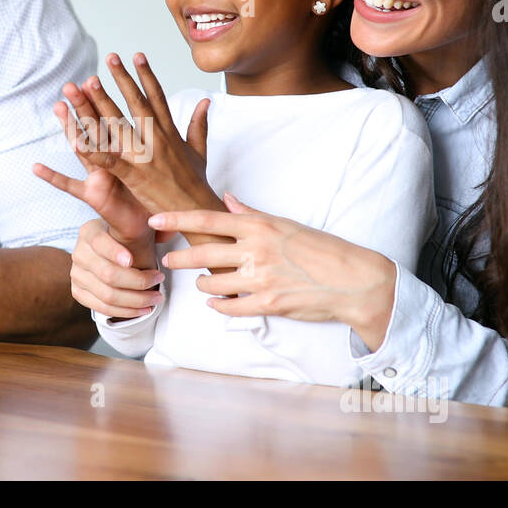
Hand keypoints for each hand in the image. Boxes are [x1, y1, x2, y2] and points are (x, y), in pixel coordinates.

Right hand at [34, 80, 156, 246]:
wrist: (142, 226)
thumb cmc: (147, 196)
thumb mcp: (154, 166)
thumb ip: (154, 141)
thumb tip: (159, 118)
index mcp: (123, 151)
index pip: (112, 120)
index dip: (103, 100)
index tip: (95, 78)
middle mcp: (107, 159)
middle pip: (95, 128)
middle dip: (84, 105)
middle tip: (72, 82)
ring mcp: (96, 176)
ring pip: (82, 148)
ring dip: (70, 128)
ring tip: (58, 107)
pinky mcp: (92, 196)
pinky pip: (69, 186)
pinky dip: (53, 177)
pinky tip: (36, 167)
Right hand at [69, 219, 164, 319]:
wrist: (110, 252)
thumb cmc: (126, 238)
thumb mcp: (131, 227)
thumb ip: (141, 228)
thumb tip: (165, 230)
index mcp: (89, 231)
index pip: (99, 242)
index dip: (114, 252)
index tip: (131, 260)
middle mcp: (79, 253)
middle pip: (107, 274)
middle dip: (138, 281)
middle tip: (159, 280)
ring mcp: (76, 274)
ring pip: (107, 295)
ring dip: (136, 300)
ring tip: (155, 298)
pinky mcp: (78, 292)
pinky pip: (102, 308)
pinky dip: (125, 311)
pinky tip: (142, 309)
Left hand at [77, 53, 218, 216]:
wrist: (195, 210)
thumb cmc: (195, 182)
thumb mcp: (199, 150)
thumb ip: (198, 124)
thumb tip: (205, 101)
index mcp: (170, 132)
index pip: (157, 97)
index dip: (146, 75)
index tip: (137, 55)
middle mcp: (157, 139)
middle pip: (136, 103)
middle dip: (121, 79)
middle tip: (109, 58)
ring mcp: (145, 156)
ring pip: (119, 125)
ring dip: (102, 103)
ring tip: (88, 84)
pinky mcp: (134, 175)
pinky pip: (109, 160)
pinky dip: (93, 150)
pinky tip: (77, 138)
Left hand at [152, 193, 398, 349]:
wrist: (352, 280)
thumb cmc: (322, 250)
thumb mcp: (285, 225)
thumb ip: (251, 215)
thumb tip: (227, 201)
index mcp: (259, 226)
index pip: (207, 220)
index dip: (176, 219)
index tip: (155, 219)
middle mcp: (256, 250)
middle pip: (202, 252)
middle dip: (180, 257)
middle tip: (169, 259)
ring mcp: (261, 279)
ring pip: (212, 282)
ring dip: (203, 284)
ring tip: (204, 282)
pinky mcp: (268, 304)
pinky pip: (229, 307)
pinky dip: (218, 305)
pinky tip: (216, 302)